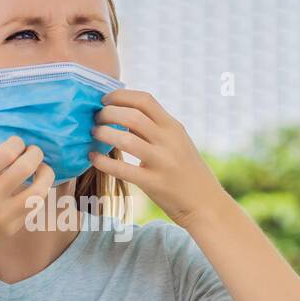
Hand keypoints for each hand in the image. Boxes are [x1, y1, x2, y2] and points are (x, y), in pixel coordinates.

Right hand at [0, 136, 54, 264]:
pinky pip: (34, 206)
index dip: (17, 142)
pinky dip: (38, 193)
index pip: (6, 153)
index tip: (16, 142)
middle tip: (33, 150)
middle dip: (35, 153)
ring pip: (39, 191)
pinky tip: (33, 187)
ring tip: (42, 168)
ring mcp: (4, 216)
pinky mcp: (12, 228)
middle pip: (26, 167)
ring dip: (46, 174)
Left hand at [89, 90, 228, 228]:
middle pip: (133, 116)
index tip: (104, 100)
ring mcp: (163, 162)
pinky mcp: (154, 184)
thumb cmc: (186, 172)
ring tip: (94, 133)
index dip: (120, 96)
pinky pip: (123, 169)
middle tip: (96, 118)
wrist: (206, 204)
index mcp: (174, 127)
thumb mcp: (177, 143)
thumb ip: (153, 129)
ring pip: (126, 140)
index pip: (145, 100)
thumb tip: (122, 114)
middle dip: (108, 113)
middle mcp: (169, 141)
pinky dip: (103, 161)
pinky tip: (94, 157)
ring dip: (104, 133)